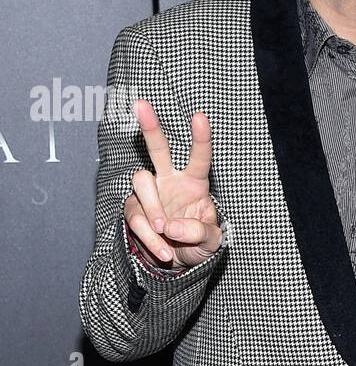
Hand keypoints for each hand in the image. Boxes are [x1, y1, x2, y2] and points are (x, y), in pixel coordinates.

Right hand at [123, 99, 221, 269]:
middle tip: (141, 104)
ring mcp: (149, 193)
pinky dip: (150, 238)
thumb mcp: (211, 241)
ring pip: (142, 183)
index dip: (200, 138)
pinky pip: (136, 218)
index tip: (200, 116)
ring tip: (167, 234)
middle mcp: (170, 180)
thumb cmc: (198, 242)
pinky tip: (164, 251)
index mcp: (195, 182)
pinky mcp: (134, 209)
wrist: (177, 261)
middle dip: (150, 127)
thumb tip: (172, 226)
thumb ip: (199, 232)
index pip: (199, 157)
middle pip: (159, 149)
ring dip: (154, 209)